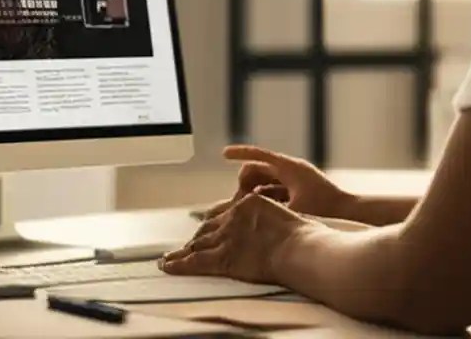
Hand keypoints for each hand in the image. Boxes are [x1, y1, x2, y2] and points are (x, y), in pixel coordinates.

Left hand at [161, 192, 316, 283]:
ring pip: (197, 245)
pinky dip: (178, 264)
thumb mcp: (288, 217)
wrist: (299, 248)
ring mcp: (226, 237)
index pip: (224, 214)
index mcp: (249, 204)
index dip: (212, 224)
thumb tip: (271, 227)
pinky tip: (167, 266)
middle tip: (185, 246)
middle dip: (195, 238)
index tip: (205, 230)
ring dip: (182, 252)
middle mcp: (234, 217)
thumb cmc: (303, 237)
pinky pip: (194, 261)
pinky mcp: (223, 257)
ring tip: (169, 258)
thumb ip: (273, 219)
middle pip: (207, 228)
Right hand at [202, 145, 353, 220]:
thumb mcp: (292, 208)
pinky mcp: (298, 190)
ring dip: (253, 193)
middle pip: (259, 169)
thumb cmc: (324, 209)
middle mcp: (291, 169)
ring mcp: (295, 179)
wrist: (349, 212)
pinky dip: (265, 198)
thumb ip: (267, 206)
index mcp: (289, 167)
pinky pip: (275, 190)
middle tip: (237, 204)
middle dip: (244, 183)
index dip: (240, 153)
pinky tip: (258, 214)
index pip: (259, 154)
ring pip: (266, 181)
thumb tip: (243, 210)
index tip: (223, 154)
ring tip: (244, 211)